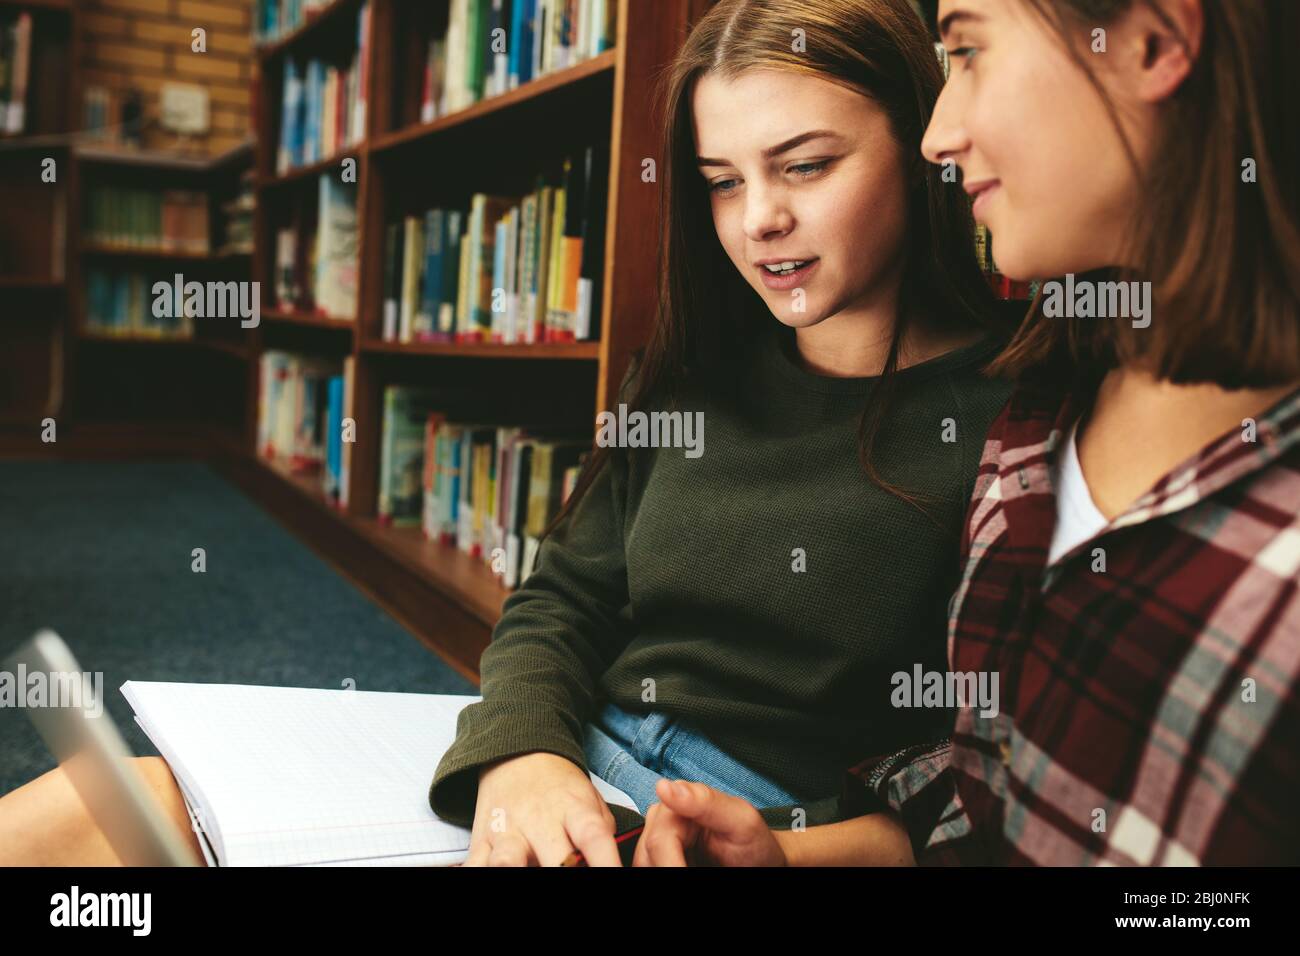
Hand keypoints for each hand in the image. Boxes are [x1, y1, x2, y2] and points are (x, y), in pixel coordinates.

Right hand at [463, 752, 621, 865]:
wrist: (515, 754)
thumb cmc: (558, 786)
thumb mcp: (589, 798)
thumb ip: (602, 830)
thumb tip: (610, 862)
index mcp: (573, 808)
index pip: (594, 836)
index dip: (606, 862)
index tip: (615, 876)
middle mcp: (539, 821)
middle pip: (554, 860)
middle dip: (563, 874)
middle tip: (572, 877)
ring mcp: (507, 832)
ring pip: (506, 863)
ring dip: (515, 872)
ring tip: (527, 874)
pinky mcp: (480, 840)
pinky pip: (472, 865)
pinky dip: (478, 872)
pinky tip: (487, 874)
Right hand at [632, 779, 785, 866]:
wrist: (761, 860)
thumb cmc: (754, 841)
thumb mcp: (740, 821)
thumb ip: (705, 801)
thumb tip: (664, 786)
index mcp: (678, 801)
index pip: (659, 841)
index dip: (671, 865)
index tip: (689, 873)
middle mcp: (662, 817)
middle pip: (648, 856)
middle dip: (672, 869)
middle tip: (701, 869)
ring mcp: (658, 838)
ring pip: (646, 864)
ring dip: (668, 869)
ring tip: (700, 864)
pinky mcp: (659, 856)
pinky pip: (651, 868)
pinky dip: (667, 870)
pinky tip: (690, 866)